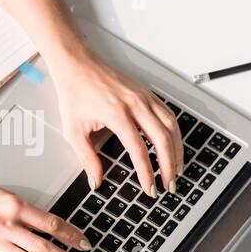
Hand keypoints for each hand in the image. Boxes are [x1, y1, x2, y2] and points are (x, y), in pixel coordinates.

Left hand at [51, 53, 183, 195]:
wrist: (78, 64)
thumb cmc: (75, 92)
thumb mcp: (73, 130)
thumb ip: (86, 158)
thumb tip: (95, 180)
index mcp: (116, 113)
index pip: (139, 149)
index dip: (147, 172)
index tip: (150, 187)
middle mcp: (135, 104)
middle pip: (162, 139)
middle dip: (169, 166)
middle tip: (169, 184)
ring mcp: (144, 97)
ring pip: (171, 126)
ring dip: (177, 150)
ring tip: (177, 169)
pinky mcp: (148, 93)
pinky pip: (169, 114)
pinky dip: (175, 133)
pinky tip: (174, 146)